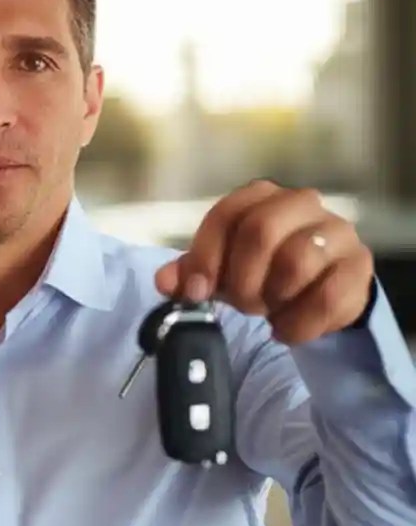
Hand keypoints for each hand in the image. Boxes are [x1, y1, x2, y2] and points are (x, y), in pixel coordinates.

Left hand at [154, 179, 373, 344]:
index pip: (226, 214)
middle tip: (241, 303)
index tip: (196, 290)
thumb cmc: (262, 273)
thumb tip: (164, 281)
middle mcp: (301, 203)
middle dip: (242, 279)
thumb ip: (190, 274)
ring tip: (268, 311)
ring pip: (297, 262)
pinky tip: (286, 329)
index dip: (206, 255)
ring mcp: (337, 231)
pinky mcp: (359, 266)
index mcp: (260, 196)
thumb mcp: (220, 272)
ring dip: (273, 298)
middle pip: (260, 232)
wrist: (318, 292)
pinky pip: (327, 297)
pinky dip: (299, 323)